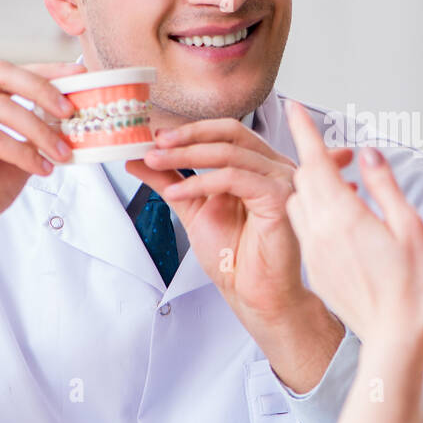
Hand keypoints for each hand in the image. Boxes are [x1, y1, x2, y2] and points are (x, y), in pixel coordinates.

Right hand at [0, 60, 83, 250]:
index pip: (7, 72)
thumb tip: (72, 112)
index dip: (45, 70)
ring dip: (39, 131)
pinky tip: (41, 169)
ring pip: (0, 107)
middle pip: (0, 73)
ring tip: (62, 154)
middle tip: (71, 112)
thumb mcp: (18, 153)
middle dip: (42, 89)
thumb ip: (36, 129)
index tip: (80, 74)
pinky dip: (22, 152)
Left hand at [124, 113, 353, 347]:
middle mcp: (275, 167)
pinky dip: (200, 182)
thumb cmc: (235, 256)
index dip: (191, 130)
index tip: (156, 137)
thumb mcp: (193, 207)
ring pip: (229, 153)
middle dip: (188, 136)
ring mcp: (281, 180)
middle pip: (231, 133)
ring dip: (186, 156)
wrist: (252, 292)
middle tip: (155, 143)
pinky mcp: (280, 197)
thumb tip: (141, 159)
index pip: (227, 132)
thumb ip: (170, 180)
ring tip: (155, 163)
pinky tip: (177, 192)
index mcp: (260, 164)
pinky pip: (235, 178)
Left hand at [283, 100, 422, 351]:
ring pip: (299, 204)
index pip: (316, 162)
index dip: (305, 132)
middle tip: (323, 144)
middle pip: (302, 180)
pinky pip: (305, 228)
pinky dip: (313, 212)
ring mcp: (314, 251)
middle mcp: (320, 231)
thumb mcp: (409, 227)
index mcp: (343, 215)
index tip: (294, 107)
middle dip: (310, 158)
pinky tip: (336, 218)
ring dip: (309, 186)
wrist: (394, 336)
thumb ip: (384, 186)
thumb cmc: (412, 284)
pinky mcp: (316, 269)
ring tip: (330, 181)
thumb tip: (366, 154)